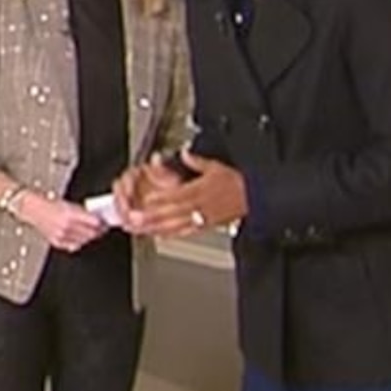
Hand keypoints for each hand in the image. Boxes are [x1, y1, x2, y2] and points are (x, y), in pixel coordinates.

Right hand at [10, 187, 108, 252]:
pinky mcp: (57, 242)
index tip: (104, 222)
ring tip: (90, 232)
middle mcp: (67, 226)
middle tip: (101, 228)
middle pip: (91, 233)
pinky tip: (79, 237)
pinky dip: (79, 242)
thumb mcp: (69, 205)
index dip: (102, 223)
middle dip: (98, 231)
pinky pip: (74, 246)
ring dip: (89, 237)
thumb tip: (96, 219)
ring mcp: (62, 235)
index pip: (94, 223)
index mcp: (71, 214)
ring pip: (84, 241)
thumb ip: (82, 213)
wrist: (33, 209)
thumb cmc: (49, 204)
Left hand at [132, 156, 248, 238]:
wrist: (255, 197)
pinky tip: (161, 236)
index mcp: (201, 189)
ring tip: (142, 229)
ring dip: (158, 228)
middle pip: (173, 212)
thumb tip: (185, 153)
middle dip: (153, 217)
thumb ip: (197, 161)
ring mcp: (203, 218)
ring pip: (177, 224)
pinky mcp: (208, 226)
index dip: (162, 199)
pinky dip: (174, 234)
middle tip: (136, 220)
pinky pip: (188, 232)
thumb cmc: (237, 182)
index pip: (178, 195)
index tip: (147, 201)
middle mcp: (200, 205)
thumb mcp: (216, 167)